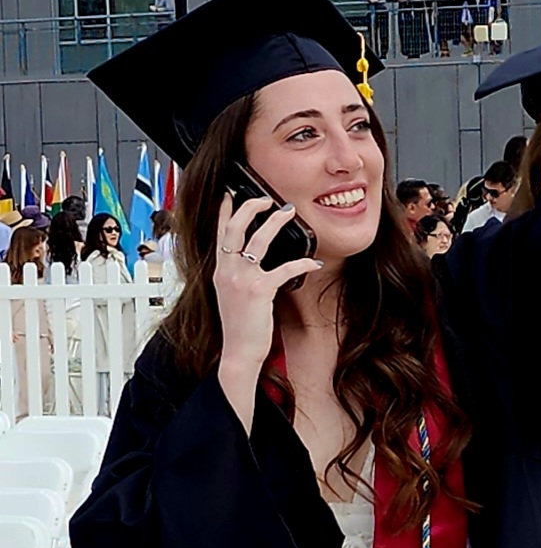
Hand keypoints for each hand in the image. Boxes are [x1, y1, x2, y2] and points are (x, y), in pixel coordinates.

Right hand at [213, 190, 321, 377]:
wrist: (238, 352)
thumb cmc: (239, 327)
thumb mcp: (232, 296)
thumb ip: (238, 276)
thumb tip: (254, 262)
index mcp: (220, 271)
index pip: (219, 233)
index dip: (225, 211)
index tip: (230, 194)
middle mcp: (227, 271)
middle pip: (235, 228)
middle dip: (250, 207)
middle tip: (266, 199)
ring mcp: (242, 280)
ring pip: (257, 240)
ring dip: (275, 223)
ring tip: (287, 213)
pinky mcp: (259, 291)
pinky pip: (284, 269)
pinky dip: (302, 263)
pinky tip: (314, 262)